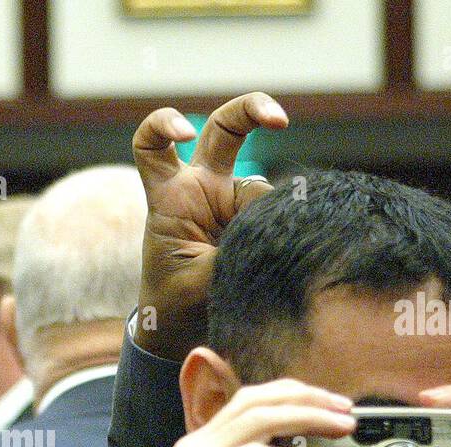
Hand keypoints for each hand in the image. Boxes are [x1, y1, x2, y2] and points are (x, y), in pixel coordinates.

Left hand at [132, 93, 287, 360]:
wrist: (187, 333)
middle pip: (226, 128)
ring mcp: (233, 203)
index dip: (164, 126)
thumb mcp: (198, 279)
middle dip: (253, 110)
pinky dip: (292, 226)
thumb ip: (235, 251)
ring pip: (265, 188)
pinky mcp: (258, 222)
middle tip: (280, 120)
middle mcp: (203, 190)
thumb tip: (283, 222)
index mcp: (170, 198)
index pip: (153, 146)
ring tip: (268, 251)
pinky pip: (282, 211)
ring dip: (273, 216)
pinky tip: (297, 244)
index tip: (185, 132)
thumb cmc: (176, 304)